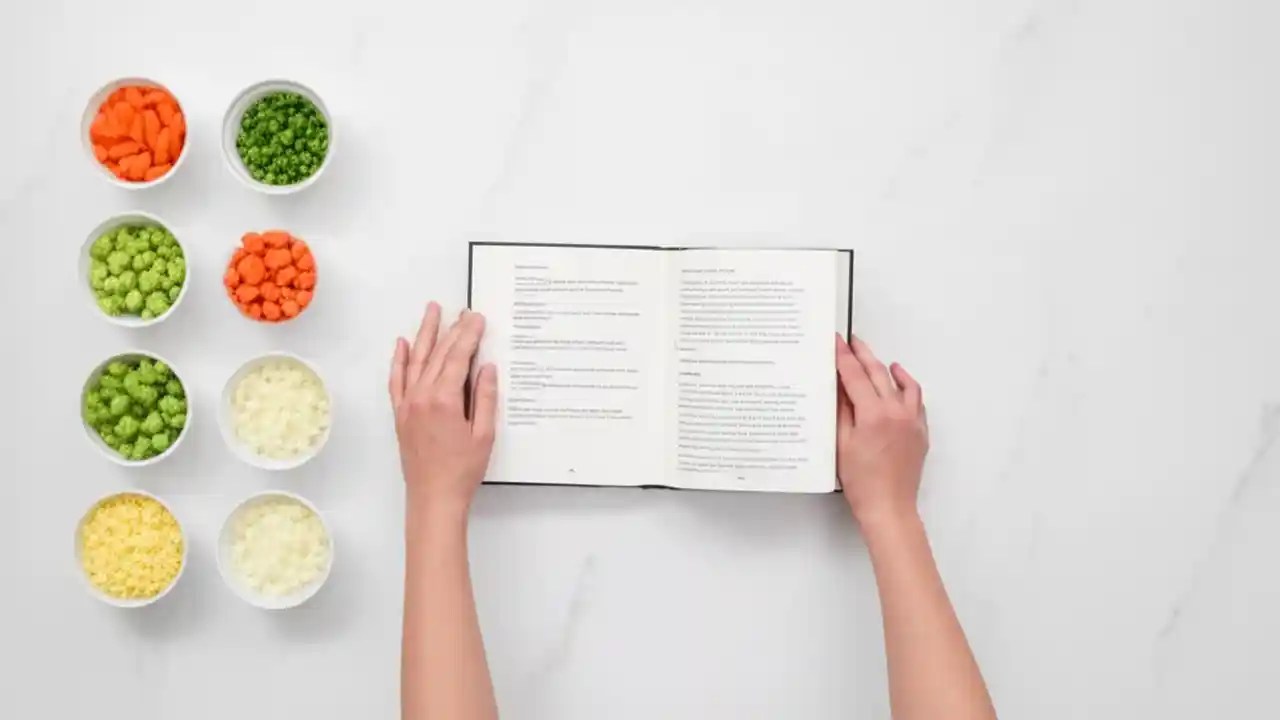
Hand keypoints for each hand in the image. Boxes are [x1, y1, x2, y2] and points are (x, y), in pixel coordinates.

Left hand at [389, 303, 497, 517]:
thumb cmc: (461, 471)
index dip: (469, 335)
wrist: (433, 498)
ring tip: (431, 311)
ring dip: (424, 334)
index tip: (478, 319)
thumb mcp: (484, 434)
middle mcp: (421, 396)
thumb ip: (485, 398)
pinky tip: (401, 344)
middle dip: (452, 330)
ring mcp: (407, 404)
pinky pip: (396, 380)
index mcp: (444, 400)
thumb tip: (486, 368)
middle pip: (437, 354)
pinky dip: (399, 360)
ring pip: (415, 360)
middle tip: (464, 312)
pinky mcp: (400, 414)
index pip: (457, 357)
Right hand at [835, 334, 927, 528]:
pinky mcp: (920, 432)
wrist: (889, 507)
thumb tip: (839, 385)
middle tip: (852, 342)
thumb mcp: (841, 443)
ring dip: (888, 369)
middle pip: (878, 373)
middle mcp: (896, 412)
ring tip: (878, 360)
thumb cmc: (862, 482)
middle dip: (863, 355)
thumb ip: (842, 410)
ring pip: (902, 384)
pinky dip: (907, 388)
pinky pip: (916, 400)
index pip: (854, 375)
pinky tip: (899, 384)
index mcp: (873, 414)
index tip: (836, 342)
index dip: (843, 356)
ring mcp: (912, 421)